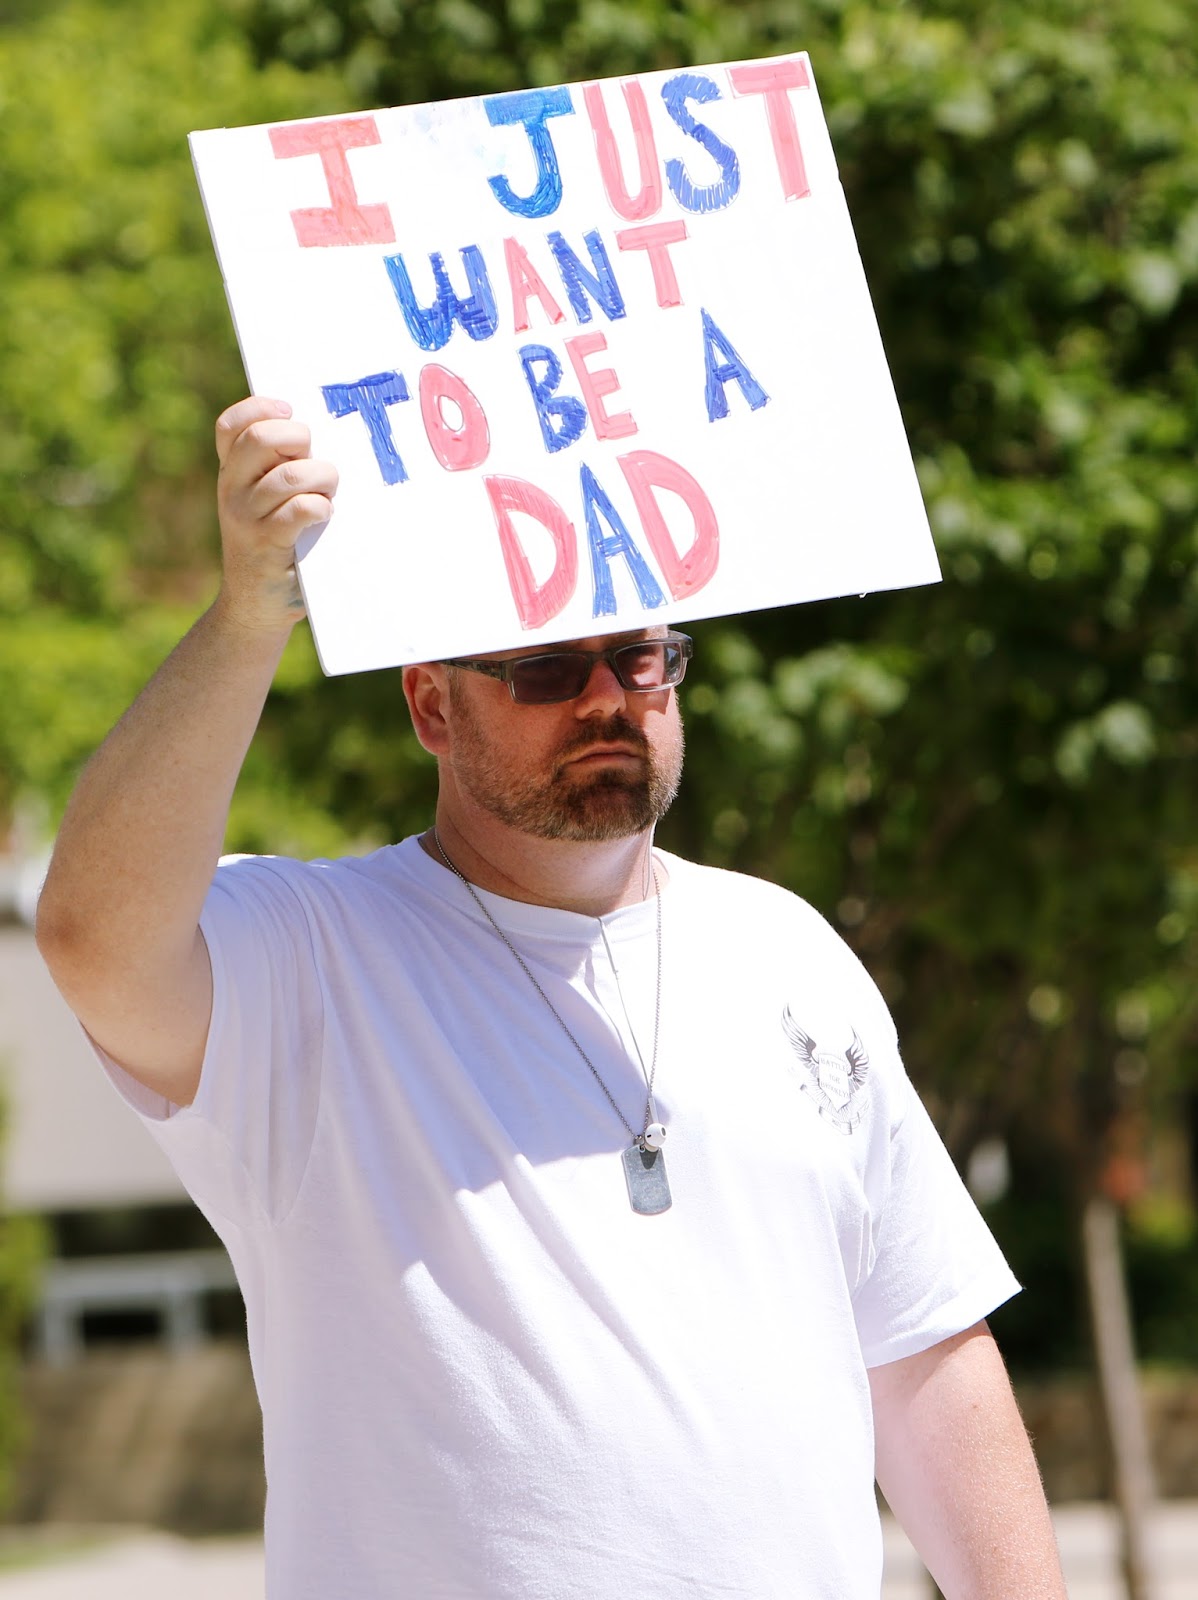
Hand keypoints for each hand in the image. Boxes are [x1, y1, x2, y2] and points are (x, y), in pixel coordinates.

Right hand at [213, 396, 338, 635]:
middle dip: (299, 439)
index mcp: (231, 473)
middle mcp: (231, 489)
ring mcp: (246, 517)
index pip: (230, 425)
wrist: (255, 606)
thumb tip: (319, 437)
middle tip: (316, 461)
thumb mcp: (266, 503)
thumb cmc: (276, 546)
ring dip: (322, 479)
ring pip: (290, 476)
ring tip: (329, 495)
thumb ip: (278, 470)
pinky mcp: (266, 544)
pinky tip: (325, 516)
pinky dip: (321, 508)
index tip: (289, 411)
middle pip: (261, 439)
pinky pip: (300, 509)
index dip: (259, 409)